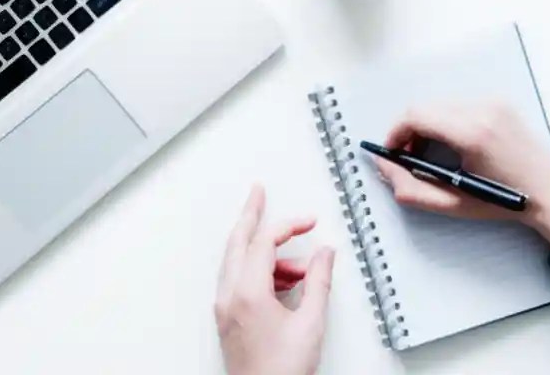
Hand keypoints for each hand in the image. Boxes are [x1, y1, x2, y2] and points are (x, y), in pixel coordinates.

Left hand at [215, 184, 334, 374]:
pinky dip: (259, 272)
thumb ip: (320, 282)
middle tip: (258, 192)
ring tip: (300, 267)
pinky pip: (238, 281)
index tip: (309, 222)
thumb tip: (325, 255)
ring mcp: (225, 308)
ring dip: (264, 252)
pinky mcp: (228, 319)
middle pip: (237, 241)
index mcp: (247, 292)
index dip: (288, 226)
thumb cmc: (283, 372)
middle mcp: (229, 296)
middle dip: (250, 215)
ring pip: (236, 261)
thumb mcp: (311, 323)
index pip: (264, 242)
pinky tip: (286, 283)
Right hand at [373, 103, 549, 248]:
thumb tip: (384, 166)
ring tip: (430, 153)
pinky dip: (447, 121)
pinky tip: (453, 144)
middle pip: (425, 107)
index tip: (391, 151)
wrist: (549, 194)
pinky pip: (459, 105)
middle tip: (408, 156)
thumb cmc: (505, 202)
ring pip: (440, 105)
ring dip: (428, 125)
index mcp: (472, 134)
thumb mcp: (452, 204)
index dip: (395, 132)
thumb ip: (410, 188)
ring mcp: (494, 103)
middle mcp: (483, 110)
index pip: (416, 115)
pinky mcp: (500, 104)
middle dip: (409, 130)